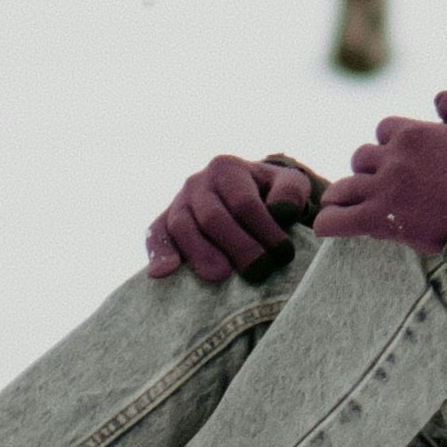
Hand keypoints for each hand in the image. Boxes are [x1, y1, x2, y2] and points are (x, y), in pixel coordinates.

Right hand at [147, 147, 320, 287]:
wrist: (245, 193)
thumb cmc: (270, 194)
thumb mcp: (289, 184)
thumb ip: (291, 193)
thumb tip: (282, 211)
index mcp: (227, 170)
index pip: (244, 203)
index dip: (264, 231)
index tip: (283, 254)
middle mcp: (198, 182)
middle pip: (213, 217)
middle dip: (237, 247)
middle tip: (258, 271)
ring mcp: (177, 202)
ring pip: (182, 227)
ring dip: (200, 254)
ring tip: (220, 277)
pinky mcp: (162, 223)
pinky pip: (155, 235)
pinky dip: (158, 254)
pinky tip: (163, 273)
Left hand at [312, 91, 446, 256]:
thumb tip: (436, 98)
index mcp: (414, 133)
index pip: (385, 130)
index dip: (394, 144)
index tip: (407, 159)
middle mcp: (393, 158)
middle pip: (362, 157)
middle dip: (370, 168)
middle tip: (384, 185)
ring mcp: (384, 190)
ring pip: (345, 186)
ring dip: (346, 193)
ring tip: (347, 203)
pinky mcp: (380, 220)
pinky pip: (338, 220)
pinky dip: (328, 222)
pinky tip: (327, 225)